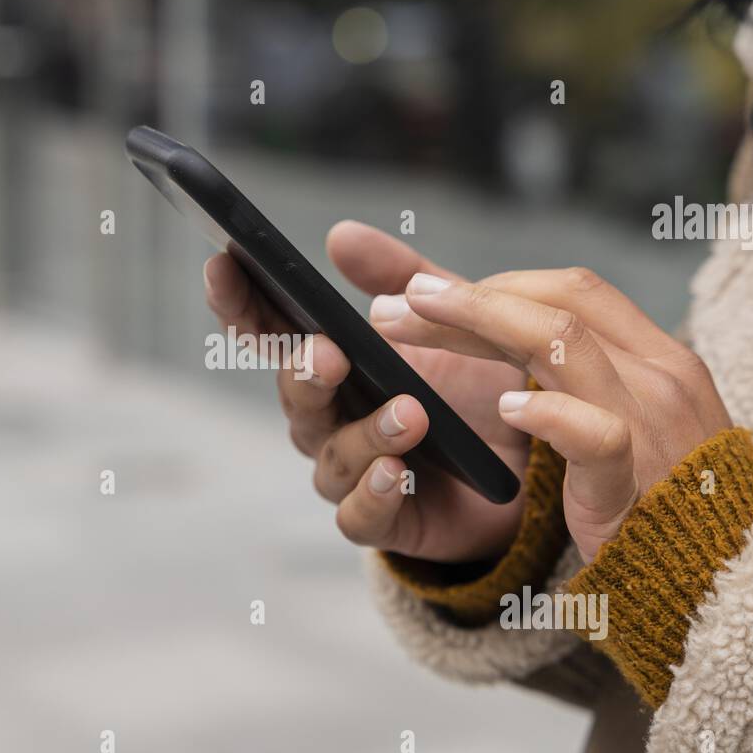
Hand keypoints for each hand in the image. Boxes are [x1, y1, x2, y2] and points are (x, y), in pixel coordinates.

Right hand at [203, 221, 528, 561]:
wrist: (530, 465)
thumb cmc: (474, 389)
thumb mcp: (449, 319)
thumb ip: (400, 278)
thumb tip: (339, 234)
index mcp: (331, 363)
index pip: (270, 332)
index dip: (239, 300)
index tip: (222, 263)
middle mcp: (328, 419)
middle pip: (295, 396)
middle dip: (306, 371)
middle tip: (329, 352)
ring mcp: (351, 471)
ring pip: (332, 457)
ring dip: (366, 434)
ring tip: (410, 414)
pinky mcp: (385, 519)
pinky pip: (359, 516)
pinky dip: (375, 494)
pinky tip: (398, 474)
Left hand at [371, 267, 733, 559]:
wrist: (719, 582)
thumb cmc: (654, 497)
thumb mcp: (616, 417)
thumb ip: (557, 372)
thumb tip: (487, 323)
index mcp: (655, 357)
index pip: (572, 292)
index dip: (498, 283)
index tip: (431, 292)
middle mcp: (658, 377)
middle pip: (557, 305)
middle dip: (470, 294)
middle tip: (399, 295)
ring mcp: (651, 426)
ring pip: (565, 345)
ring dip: (476, 324)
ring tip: (412, 321)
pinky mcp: (633, 488)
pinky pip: (597, 436)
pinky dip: (548, 414)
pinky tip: (503, 409)